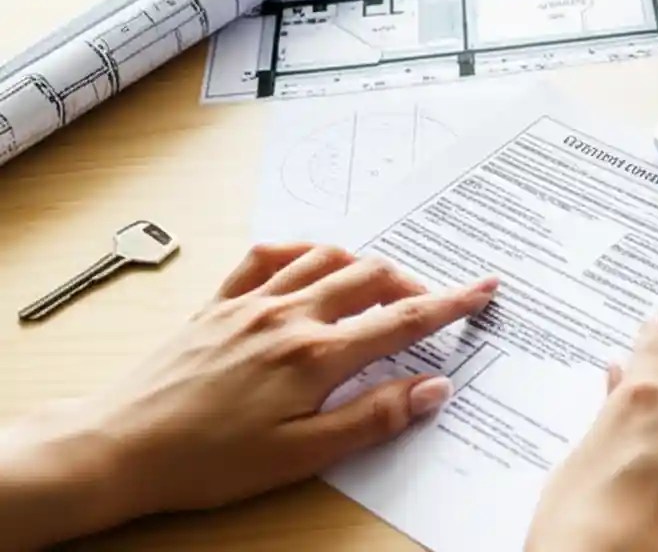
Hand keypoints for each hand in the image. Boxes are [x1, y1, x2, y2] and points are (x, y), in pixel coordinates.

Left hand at [0, 243, 496, 549]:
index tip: (483, 289)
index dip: (450, 304)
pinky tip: (311, 259)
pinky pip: (266, 256)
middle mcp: (287, 317)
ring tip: (385, 281)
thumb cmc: (206, 462)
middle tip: (439, 299)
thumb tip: (431, 389)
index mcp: (315, 356)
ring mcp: (250, 304)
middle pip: (371, 277)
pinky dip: (300, 249)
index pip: (402, 320)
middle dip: (415, 281)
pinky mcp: (218, 304)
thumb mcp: (300, 456)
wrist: (120, 447)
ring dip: (365, 262)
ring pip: (325, 257)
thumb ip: (371, 418)